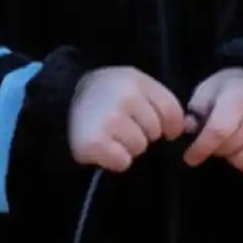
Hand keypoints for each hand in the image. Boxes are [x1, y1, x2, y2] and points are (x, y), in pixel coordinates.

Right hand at [69, 67, 185, 172]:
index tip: (159, 127)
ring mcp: (108, 121)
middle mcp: (124, 98)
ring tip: (111, 134)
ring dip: (128, 146)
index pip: (171, 112)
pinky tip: (103, 147)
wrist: (62, 101)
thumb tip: (180, 131)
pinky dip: (115, 160)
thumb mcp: (133, 84)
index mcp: (135, 81)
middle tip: (122, 124)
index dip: (170, 125)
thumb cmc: (105, 95)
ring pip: (139, 147)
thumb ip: (158, 101)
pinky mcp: (94, 143)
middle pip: (155, 131)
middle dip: (143, 132)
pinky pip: (123, 162)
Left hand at [184, 68, 242, 175]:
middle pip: (231, 148)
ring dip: (231, 159)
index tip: (189, 157)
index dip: (201, 148)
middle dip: (215, 150)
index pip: (219, 130)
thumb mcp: (204, 94)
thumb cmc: (225, 92)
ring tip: (228, 146)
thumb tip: (188, 130)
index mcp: (239, 95)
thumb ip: (195, 113)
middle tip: (212, 143)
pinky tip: (242, 154)